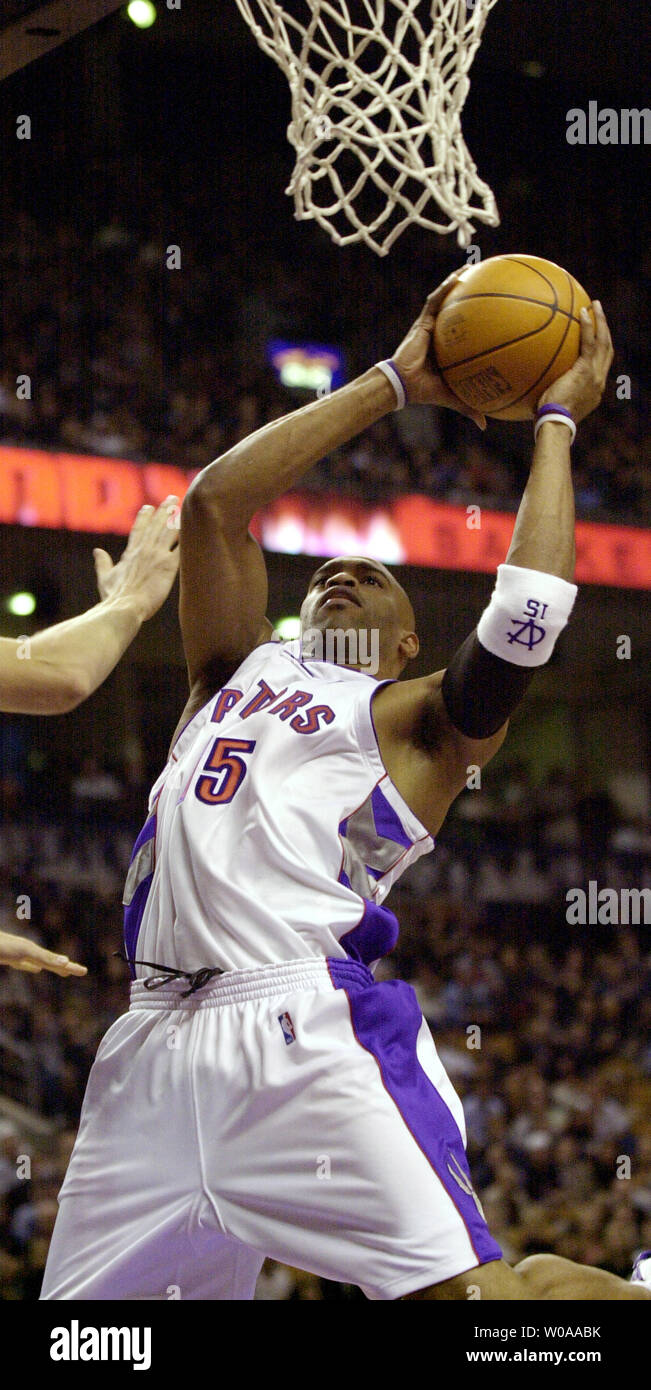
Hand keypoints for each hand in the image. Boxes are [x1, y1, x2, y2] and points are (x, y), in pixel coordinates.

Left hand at [0, 931, 86, 976]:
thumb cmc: (3, 946)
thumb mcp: (25, 952)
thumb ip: (45, 957)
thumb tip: (66, 962)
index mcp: (33, 953)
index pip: (56, 962)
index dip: (69, 967)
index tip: (83, 971)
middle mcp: (28, 952)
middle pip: (51, 961)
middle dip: (64, 967)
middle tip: (80, 971)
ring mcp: (19, 954)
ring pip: (39, 962)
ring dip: (50, 966)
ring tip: (61, 970)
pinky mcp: (9, 957)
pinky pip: (23, 964)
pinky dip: (30, 967)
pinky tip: (34, 968)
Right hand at [94, 496, 179, 621]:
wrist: (125, 606)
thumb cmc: (114, 597)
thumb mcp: (105, 578)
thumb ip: (102, 563)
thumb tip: (97, 551)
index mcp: (130, 553)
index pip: (138, 529)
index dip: (144, 517)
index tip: (149, 507)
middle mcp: (144, 550)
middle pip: (157, 525)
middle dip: (165, 510)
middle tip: (172, 498)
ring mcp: (157, 556)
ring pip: (169, 531)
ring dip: (176, 518)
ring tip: (183, 507)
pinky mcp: (169, 566)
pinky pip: (182, 549)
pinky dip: (188, 539)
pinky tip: (195, 529)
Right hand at [391, 275, 486, 428]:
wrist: (403, 384)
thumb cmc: (424, 390)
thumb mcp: (453, 397)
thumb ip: (469, 407)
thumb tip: (485, 425)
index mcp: (448, 347)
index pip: (465, 329)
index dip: (477, 318)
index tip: (495, 310)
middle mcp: (440, 332)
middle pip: (457, 309)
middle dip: (470, 293)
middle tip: (488, 280)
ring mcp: (431, 324)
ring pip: (446, 298)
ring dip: (458, 281)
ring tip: (473, 267)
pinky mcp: (423, 320)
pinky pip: (436, 299)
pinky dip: (447, 286)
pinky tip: (459, 275)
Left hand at [538, 301, 613, 423]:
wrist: (555, 424)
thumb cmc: (547, 420)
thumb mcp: (551, 404)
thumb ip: (547, 390)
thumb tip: (528, 383)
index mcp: (593, 388)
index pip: (601, 363)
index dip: (600, 346)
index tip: (595, 333)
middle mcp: (598, 380)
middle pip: (607, 348)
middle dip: (604, 328)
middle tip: (598, 312)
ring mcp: (595, 375)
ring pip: (603, 341)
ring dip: (600, 321)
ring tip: (594, 304)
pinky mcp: (586, 371)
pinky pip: (589, 343)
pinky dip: (587, 326)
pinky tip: (582, 312)